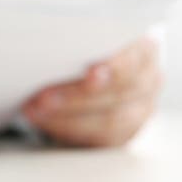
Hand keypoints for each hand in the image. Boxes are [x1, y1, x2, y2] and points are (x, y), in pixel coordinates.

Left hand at [22, 38, 161, 146]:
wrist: (86, 75)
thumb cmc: (81, 51)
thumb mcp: (82, 42)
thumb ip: (75, 44)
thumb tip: (43, 46)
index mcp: (143, 51)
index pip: (135, 59)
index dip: (115, 67)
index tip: (91, 72)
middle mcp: (148, 82)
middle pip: (120, 94)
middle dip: (77, 97)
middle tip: (42, 97)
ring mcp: (139, 111)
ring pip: (109, 121)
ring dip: (65, 117)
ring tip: (34, 110)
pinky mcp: (122, 135)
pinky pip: (97, 139)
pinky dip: (65, 129)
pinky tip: (42, 120)